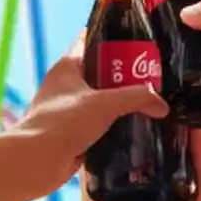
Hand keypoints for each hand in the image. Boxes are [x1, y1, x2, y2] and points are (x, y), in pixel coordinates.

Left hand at [18, 32, 169, 190]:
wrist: (37, 162)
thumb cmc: (65, 121)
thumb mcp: (105, 103)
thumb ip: (137, 98)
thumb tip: (162, 105)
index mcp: (67, 67)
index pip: (91, 41)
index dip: (114, 39)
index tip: (140, 42)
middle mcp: (66, 85)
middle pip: (101, 74)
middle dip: (126, 77)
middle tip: (155, 78)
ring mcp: (68, 110)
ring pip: (101, 102)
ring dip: (122, 105)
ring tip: (151, 104)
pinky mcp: (72, 134)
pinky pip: (100, 125)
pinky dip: (115, 127)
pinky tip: (137, 130)